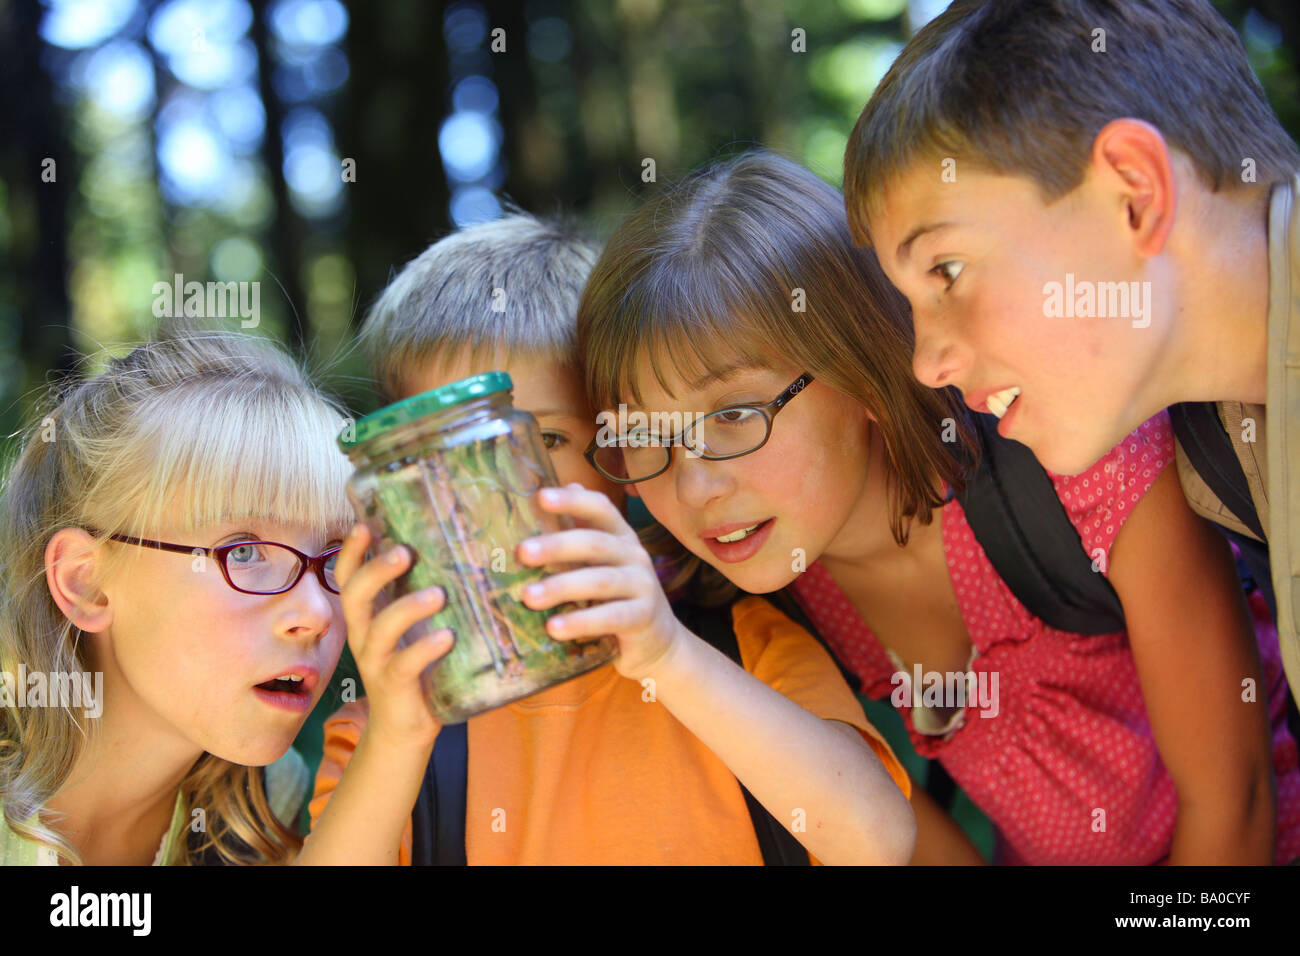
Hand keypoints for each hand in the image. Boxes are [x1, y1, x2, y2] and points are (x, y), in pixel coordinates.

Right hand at [334, 523, 450, 750]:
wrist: (405, 730)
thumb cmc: (416, 668)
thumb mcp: (414, 628)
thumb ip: (421, 594)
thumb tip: (452, 552)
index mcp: (369, 617)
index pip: (349, 578)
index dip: (352, 552)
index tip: (365, 524)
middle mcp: (365, 636)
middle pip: (355, 595)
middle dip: (377, 570)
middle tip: (405, 551)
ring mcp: (376, 662)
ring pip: (380, 629)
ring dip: (408, 607)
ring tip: (438, 594)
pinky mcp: (395, 687)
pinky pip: (404, 665)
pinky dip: (425, 648)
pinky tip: (447, 637)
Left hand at [516, 483, 686, 682]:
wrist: (656, 641)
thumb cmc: (617, 597)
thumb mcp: (598, 564)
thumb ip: (575, 534)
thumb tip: (542, 496)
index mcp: (620, 536)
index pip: (600, 508)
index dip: (573, 501)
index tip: (540, 497)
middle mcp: (634, 555)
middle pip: (595, 543)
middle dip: (556, 546)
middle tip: (522, 553)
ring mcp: (643, 585)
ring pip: (600, 581)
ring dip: (561, 587)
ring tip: (528, 597)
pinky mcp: (643, 617)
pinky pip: (610, 617)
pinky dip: (581, 622)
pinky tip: (553, 628)